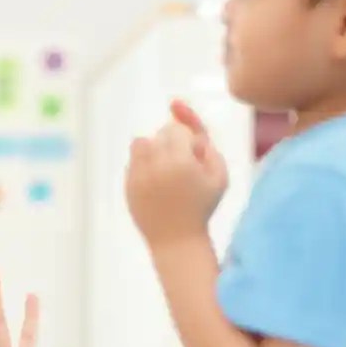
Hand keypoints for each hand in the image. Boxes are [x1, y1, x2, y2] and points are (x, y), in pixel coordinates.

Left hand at [125, 99, 227, 247]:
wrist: (177, 239)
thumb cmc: (202, 205)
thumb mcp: (218, 172)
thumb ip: (205, 138)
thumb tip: (175, 107)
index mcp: (180, 162)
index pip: (178, 129)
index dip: (189, 141)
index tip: (195, 159)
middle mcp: (156, 166)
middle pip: (159, 134)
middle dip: (172, 144)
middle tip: (183, 167)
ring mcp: (138, 176)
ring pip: (141, 143)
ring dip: (154, 150)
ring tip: (167, 169)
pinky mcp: (127, 186)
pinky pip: (132, 161)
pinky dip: (143, 166)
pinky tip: (156, 183)